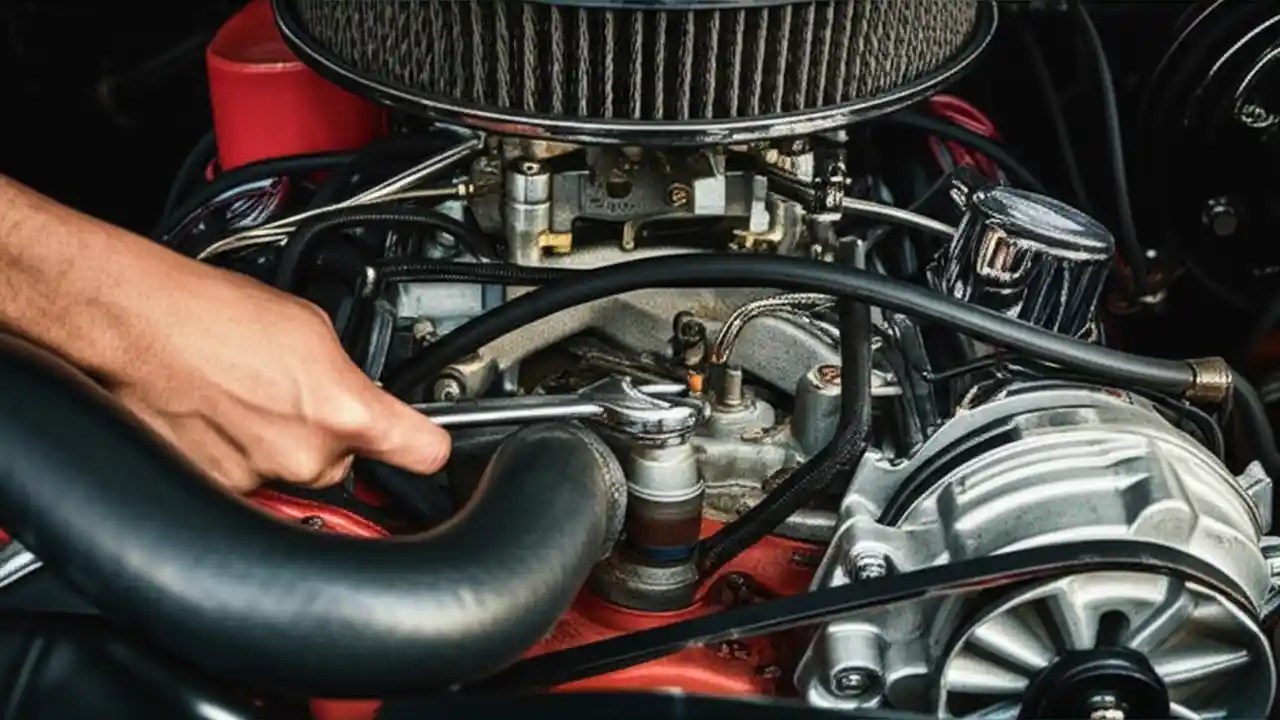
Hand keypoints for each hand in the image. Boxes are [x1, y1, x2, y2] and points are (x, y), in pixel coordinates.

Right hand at [108, 263, 450, 493]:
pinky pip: (250, 482)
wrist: (132, 324)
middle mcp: (306, 458)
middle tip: (293, 398)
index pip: (425, 453)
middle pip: (348, 466)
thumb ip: (351, 377)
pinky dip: (241, 456)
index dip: (428, 447)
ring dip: (281, 446)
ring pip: (296, 474)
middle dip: (331, 439)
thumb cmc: (208, 314)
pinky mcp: (218, 493)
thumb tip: (364, 396)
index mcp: (344, 413)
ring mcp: (259, 481)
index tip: (426, 445)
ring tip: (246, 398)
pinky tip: (220, 415)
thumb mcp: (311, 327)